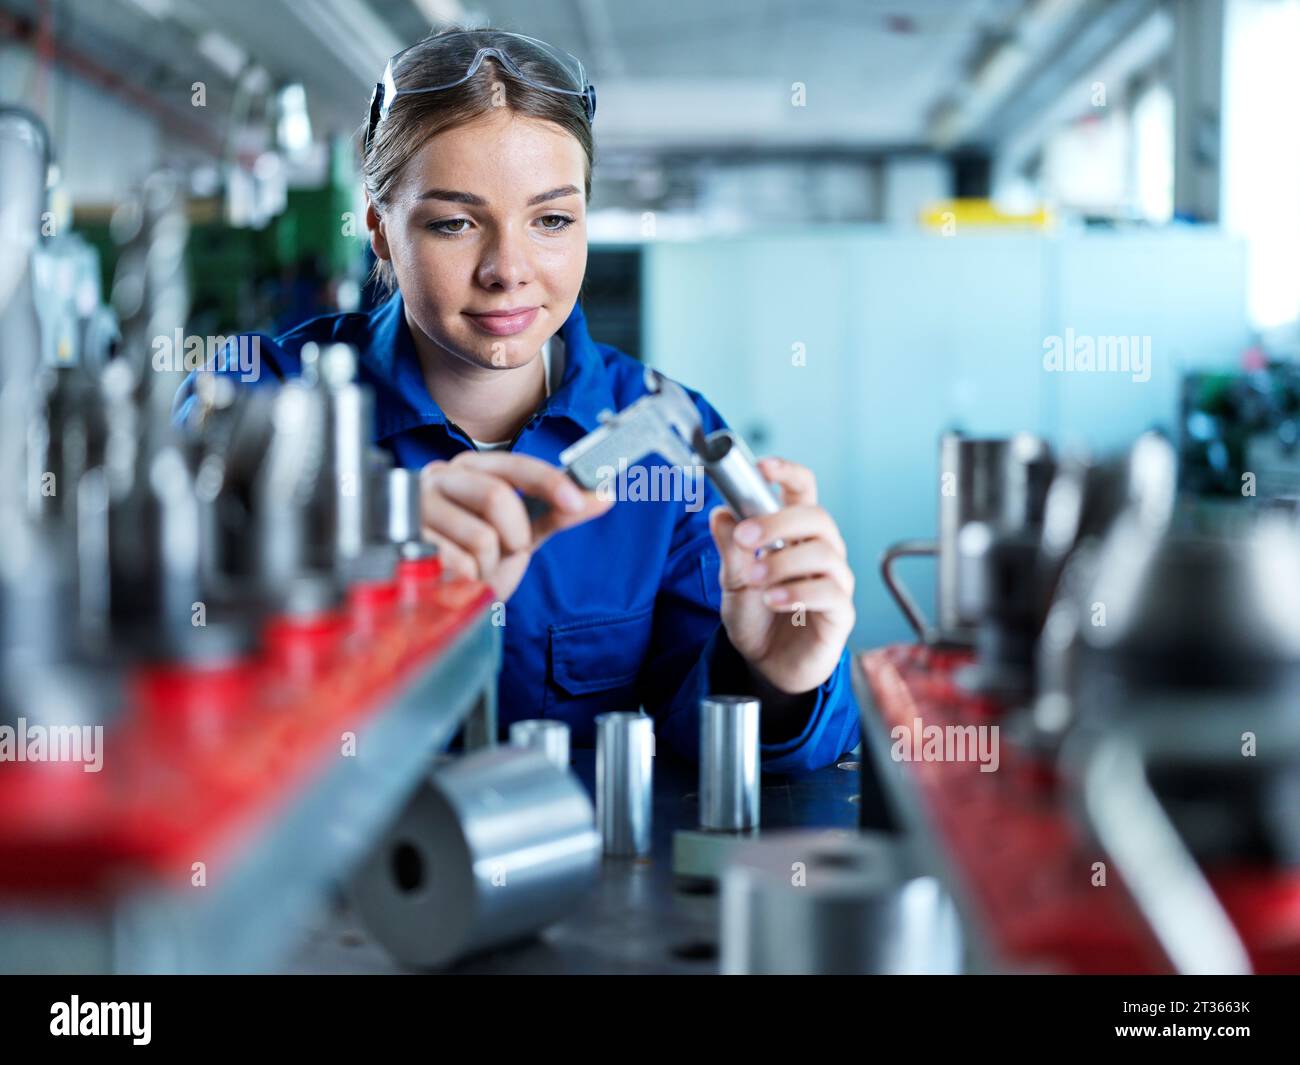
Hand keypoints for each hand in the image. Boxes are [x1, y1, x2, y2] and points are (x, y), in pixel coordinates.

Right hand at [419, 452, 611, 599]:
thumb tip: (603, 494)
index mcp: (471, 469)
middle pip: (498, 495)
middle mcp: (441, 478)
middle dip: (516, 536)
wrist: (426, 593)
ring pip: (481, 536)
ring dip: (490, 565)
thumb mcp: (520, 533)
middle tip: (508, 551)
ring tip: (475, 568)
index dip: (551, 482)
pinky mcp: (403, 541)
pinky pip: (458, 563)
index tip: (578, 502)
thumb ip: (558, 513)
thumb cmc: (471, 555)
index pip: (517, 465)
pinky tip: (454, 578)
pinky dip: (468, 581)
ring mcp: (417, 508)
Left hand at [709, 457, 854, 693]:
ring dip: (782, 562)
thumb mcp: (731, 581)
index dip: (788, 473)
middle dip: (778, 522)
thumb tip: (721, 514)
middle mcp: (821, 550)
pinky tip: (773, 600)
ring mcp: (835, 579)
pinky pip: (829, 591)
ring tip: (753, 579)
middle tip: (745, 538)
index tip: (763, 468)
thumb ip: (730, 549)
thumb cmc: (756, 616)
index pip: (803, 491)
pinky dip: (797, 592)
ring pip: (824, 552)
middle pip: (816, 516)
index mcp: (795, 534)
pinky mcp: (840, 611)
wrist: (766, 665)